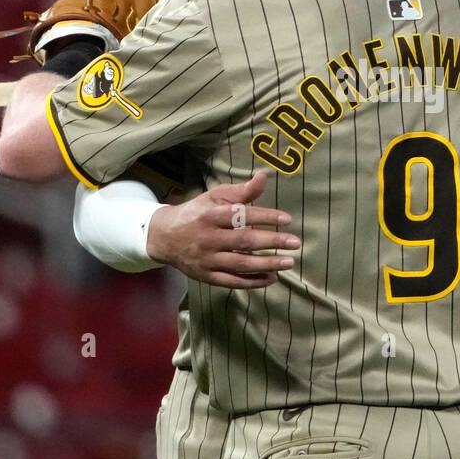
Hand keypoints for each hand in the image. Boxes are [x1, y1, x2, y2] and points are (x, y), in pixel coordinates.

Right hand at [145, 171, 300, 288]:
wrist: (164, 237)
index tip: (286, 219)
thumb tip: (263, 176)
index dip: (265, 216)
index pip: (241, 215)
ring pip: (240, 264)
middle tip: (295, 243)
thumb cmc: (197, 213)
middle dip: (271, 242)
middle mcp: (209, 238)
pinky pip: (232, 281)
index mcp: (211, 215)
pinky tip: (271, 278)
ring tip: (289, 262)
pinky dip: (252, 282)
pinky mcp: (207, 276)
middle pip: (243, 241)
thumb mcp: (215, 197)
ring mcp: (207, 259)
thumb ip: (241, 191)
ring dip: (267, 264)